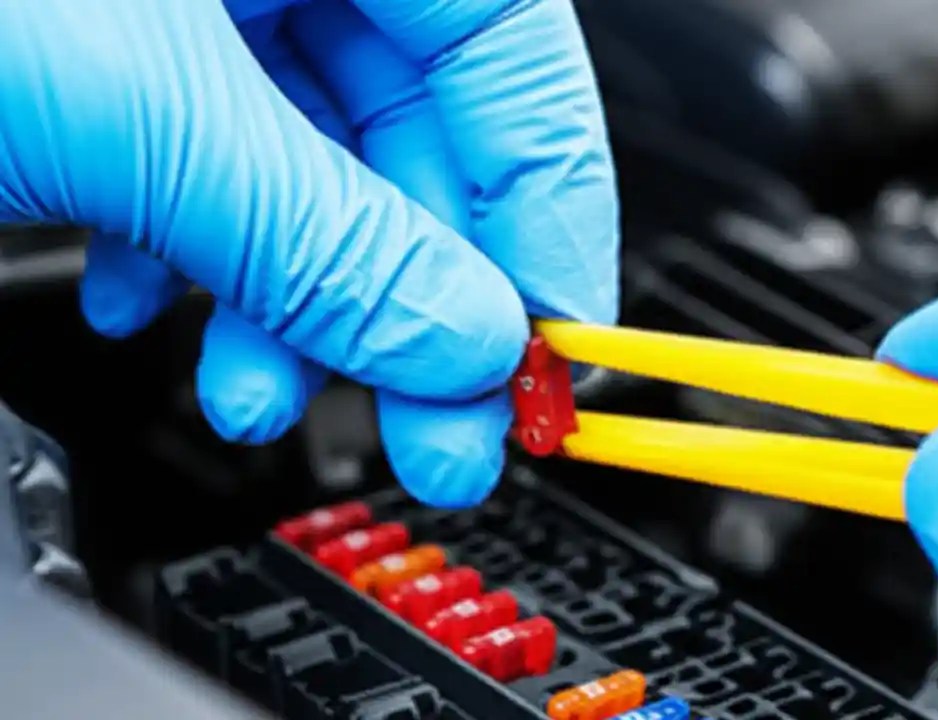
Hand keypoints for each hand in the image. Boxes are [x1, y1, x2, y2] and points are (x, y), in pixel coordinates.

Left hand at [0, 0, 617, 506]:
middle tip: (441, 426)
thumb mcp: (141, 124)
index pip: (513, 46)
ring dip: (297, 304)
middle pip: (417, 126)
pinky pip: (212, 164)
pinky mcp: (119, 52)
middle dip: (414, 295)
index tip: (551, 344)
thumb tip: (467, 346)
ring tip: (262, 400)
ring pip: (310, 165)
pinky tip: (152, 308)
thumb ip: (321, 242)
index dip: (553, 205)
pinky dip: (200, 260)